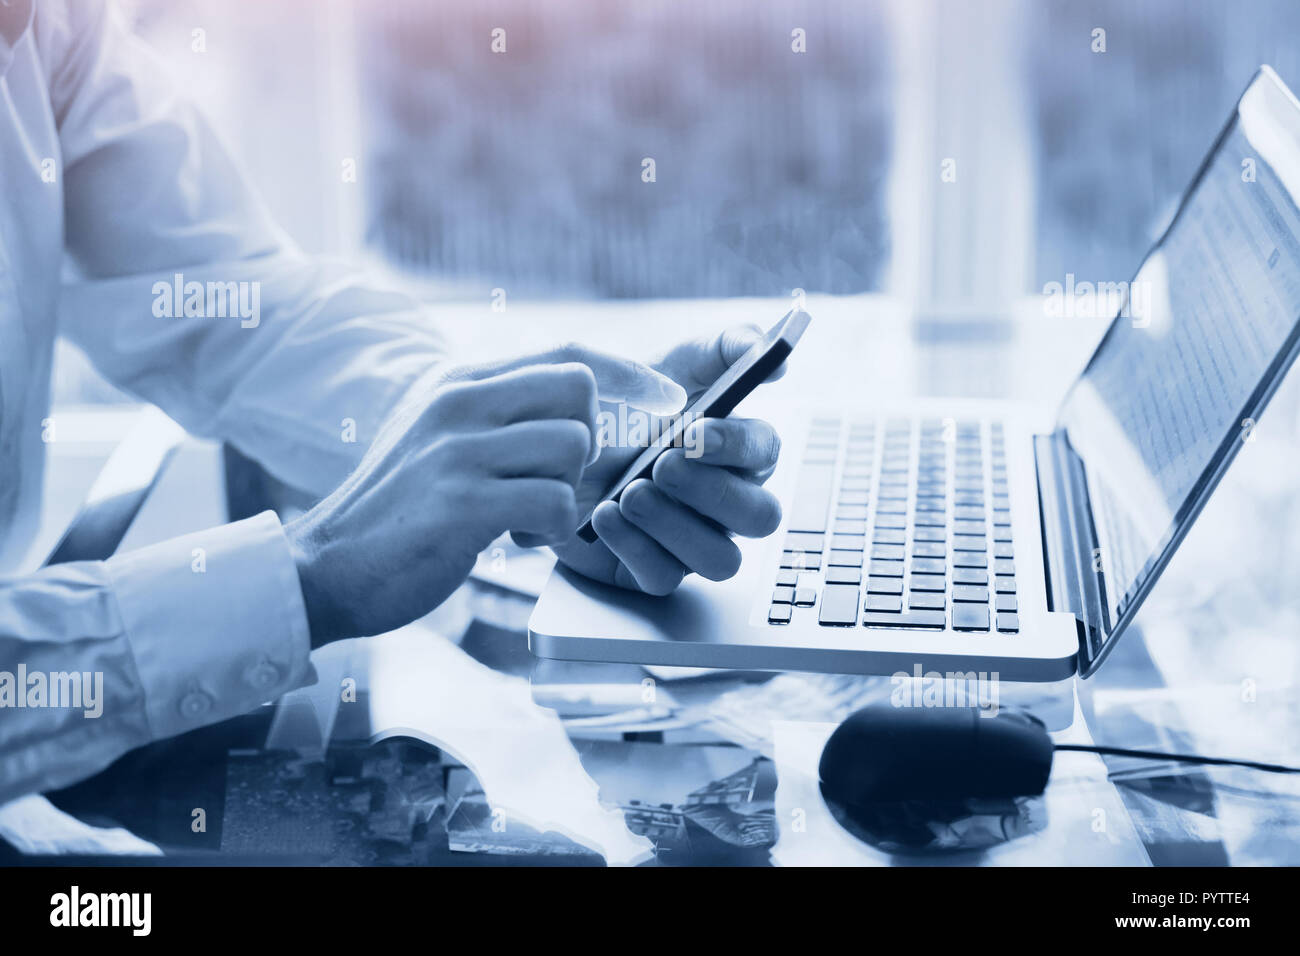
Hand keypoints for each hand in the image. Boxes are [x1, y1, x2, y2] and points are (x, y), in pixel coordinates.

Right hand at [285, 346, 686, 645]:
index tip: (667, 399)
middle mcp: (459, 402)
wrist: (325, 568)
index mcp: (459, 384)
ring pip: (573, 446)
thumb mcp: (439, 443)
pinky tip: (517, 542)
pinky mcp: (462, 502)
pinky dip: (552, 531)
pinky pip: (555, 502)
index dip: (627, 373)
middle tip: (558, 483)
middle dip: (591, 442)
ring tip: (529, 519)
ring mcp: (458, 449)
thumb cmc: (397, 513)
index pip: (566, 353)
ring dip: (568, 493)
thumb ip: (496, 419)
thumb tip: (578, 416)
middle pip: (579, 388)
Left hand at [552, 326, 784, 594]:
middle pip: (760, 517)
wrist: (549, 441)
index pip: (766, 453)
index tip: (697, 430)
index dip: (739, 446)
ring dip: (678, 525)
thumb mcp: (667, 362)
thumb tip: (772, 354)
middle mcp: (724, 502)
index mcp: (736, 451)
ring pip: (720, 559)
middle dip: (715, 492)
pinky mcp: (651, 571)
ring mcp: (691, 542)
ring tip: (631, 492)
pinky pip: (663, 577)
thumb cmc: (620, 404)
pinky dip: (634, 546)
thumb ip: (723, 348)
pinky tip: (604, 514)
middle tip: (663, 463)